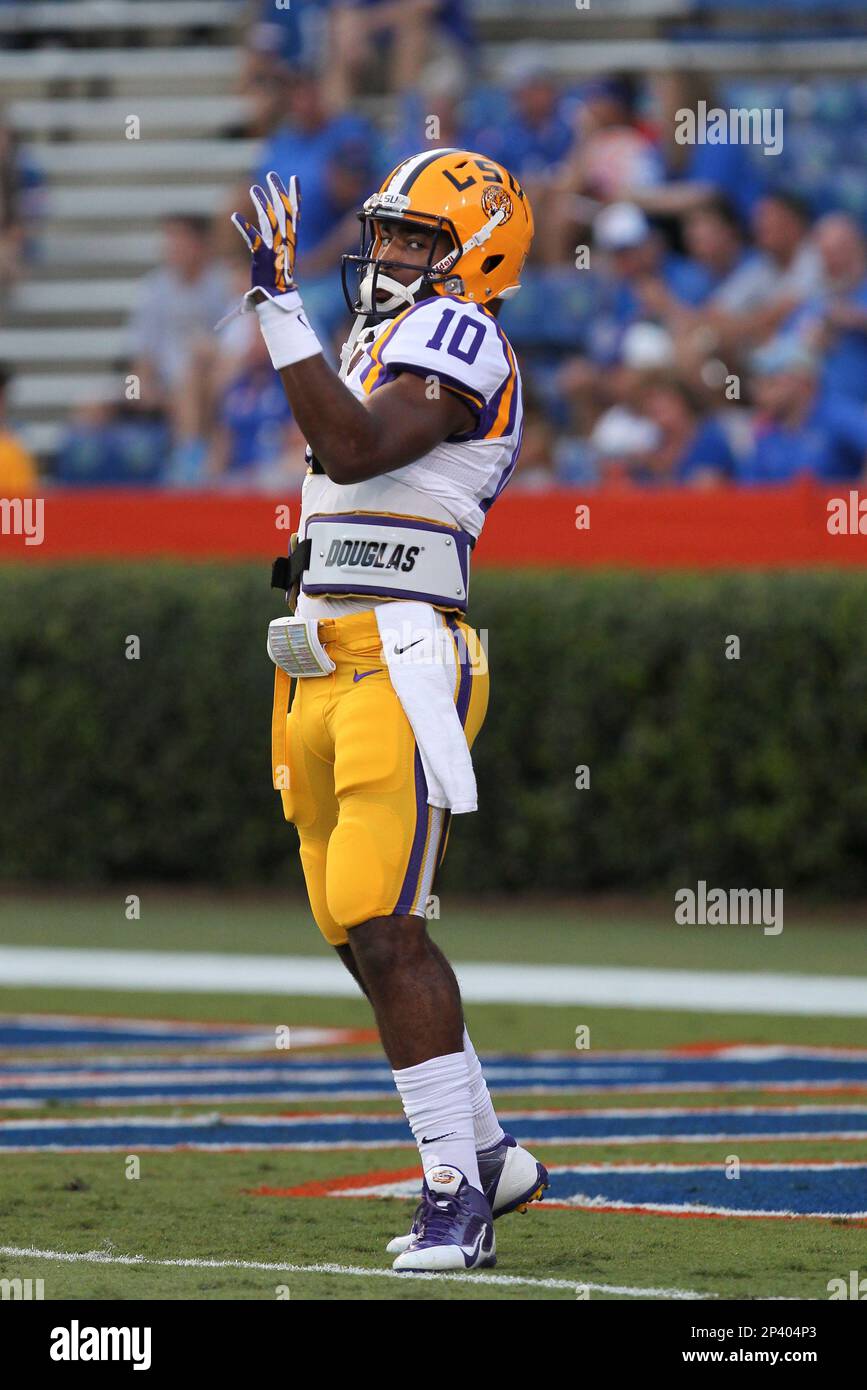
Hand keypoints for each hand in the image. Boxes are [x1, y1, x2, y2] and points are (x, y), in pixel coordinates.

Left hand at [231, 171, 300, 305]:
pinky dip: (244, 228)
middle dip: (278, 192)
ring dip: (261, 204)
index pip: (295, 214)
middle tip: (271, 174)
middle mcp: (284, 242)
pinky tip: (234, 216)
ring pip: (269, 222)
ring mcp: (274, 249)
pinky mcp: (262, 257)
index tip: (295, 179)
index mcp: (290, 240)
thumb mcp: (278, 256)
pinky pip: (253, 239)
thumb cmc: (276, 279)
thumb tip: (272, 220)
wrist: (276, 298)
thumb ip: (275, 239)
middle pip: (283, 213)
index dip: (295, 195)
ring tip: (253, 188)